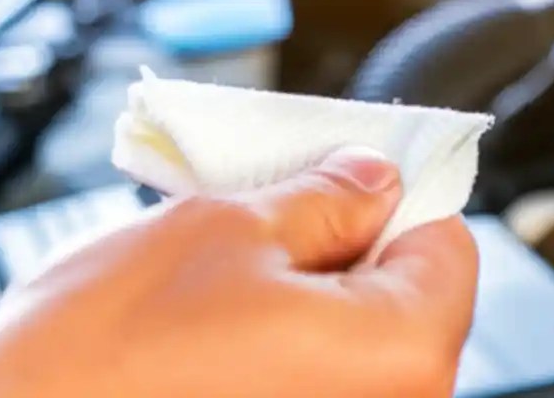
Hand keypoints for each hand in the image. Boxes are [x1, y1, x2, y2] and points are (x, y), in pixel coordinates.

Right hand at [0, 147, 479, 397]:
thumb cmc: (103, 362)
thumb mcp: (228, 231)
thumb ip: (327, 198)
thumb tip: (375, 179)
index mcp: (405, 354)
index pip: (450, 244)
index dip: (400, 198)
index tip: (352, 176)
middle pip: (407, 295)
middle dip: (348, 244)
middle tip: (276, 214)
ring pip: (358, 338)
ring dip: (309, 293)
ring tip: (230, 275)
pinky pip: (319, 379)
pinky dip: (286, 343)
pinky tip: (220, 328)